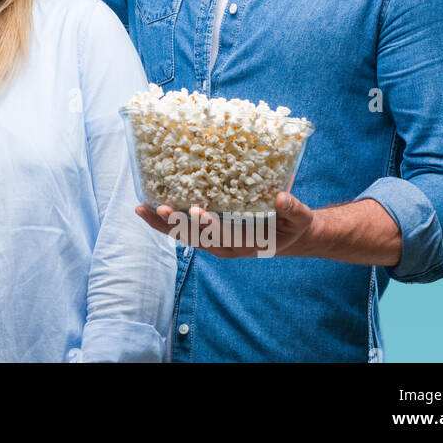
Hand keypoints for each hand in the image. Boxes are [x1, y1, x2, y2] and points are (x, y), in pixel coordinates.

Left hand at [135, 191, 315, 258]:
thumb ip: (293, 209)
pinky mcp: (207, 234)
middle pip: (195, 238)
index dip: (209, 225)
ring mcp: (213, 241)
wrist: (288, 235)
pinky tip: (149, 206)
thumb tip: (281, 197)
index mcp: (245, 244)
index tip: (196, 211)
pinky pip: (182, 229)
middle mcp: (224, 246)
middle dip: (175, 225)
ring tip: (142, 208)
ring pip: (183, 235)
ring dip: (162, 224)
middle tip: (158, 209)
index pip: (223, 236)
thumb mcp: (300, 218)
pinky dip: (165, 220)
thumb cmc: (293, 225)